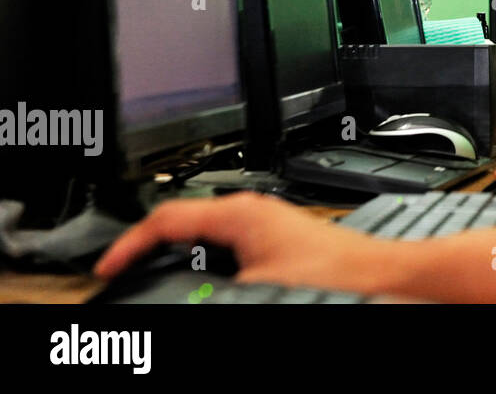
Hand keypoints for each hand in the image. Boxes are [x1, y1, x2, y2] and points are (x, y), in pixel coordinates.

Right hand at [94, 192, 389, 294]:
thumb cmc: (334, 274)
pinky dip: (208, 262)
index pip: (166, 218)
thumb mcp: (252, 287)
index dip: (130, 244)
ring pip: (207, 236)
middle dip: (154, 249)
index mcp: (239, 212)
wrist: (379, 277)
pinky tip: (209, 283)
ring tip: (162, 278)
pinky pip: (229, 245)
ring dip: (183, 257)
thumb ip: (204, 288)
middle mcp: (252, 210)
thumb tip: (176, 292)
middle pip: (184, 222)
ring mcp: (267, 223)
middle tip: (130, 273)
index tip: (109, 266)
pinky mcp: (280, 239)